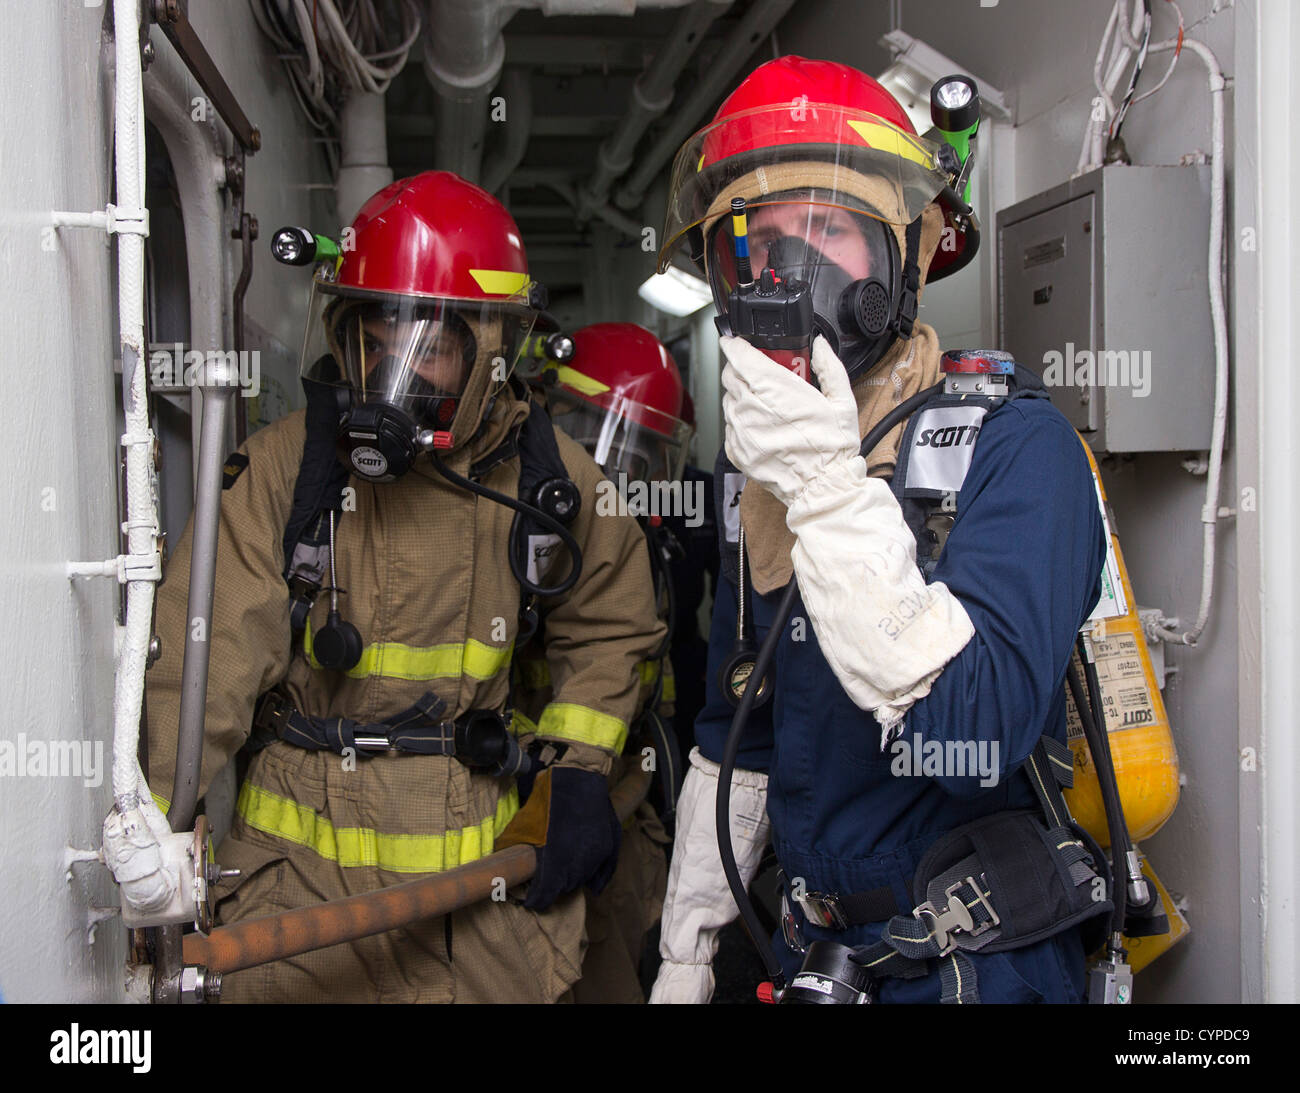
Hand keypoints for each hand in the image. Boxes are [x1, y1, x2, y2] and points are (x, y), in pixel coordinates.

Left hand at [497, 766, 620, 910]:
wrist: (578, 775)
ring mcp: (596, 853)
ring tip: (559, 873)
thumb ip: (515, 846)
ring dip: (570, 879)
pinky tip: (585, 881)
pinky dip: (591, 876)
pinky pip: (601, 872)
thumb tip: (503, 862)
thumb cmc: (549, 797)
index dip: (536, 899)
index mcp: (557, 858)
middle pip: (565, 887)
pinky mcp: (608, 845)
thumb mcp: (525, 822)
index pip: (547, 892)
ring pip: (581, 879)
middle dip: (552, 887)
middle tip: (542, 882)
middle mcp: (579, 860)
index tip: (530, 900)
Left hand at [720, 335, 862, 506]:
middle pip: (730, 376)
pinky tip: (762, 425)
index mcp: (777, 392)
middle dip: (740, 368)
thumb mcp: (842, 402)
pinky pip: (729, 425)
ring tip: (766, 403)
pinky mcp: (736, 451)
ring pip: (728, 399)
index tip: (737, 342)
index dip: (735, 346)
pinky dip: (739, 420)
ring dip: (741, 394)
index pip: (740, 358)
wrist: (822, 489)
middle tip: (760, 372)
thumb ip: (830, 367)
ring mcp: (741, 432)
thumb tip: (819, 345)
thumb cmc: (833, 450)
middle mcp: (753, 410)